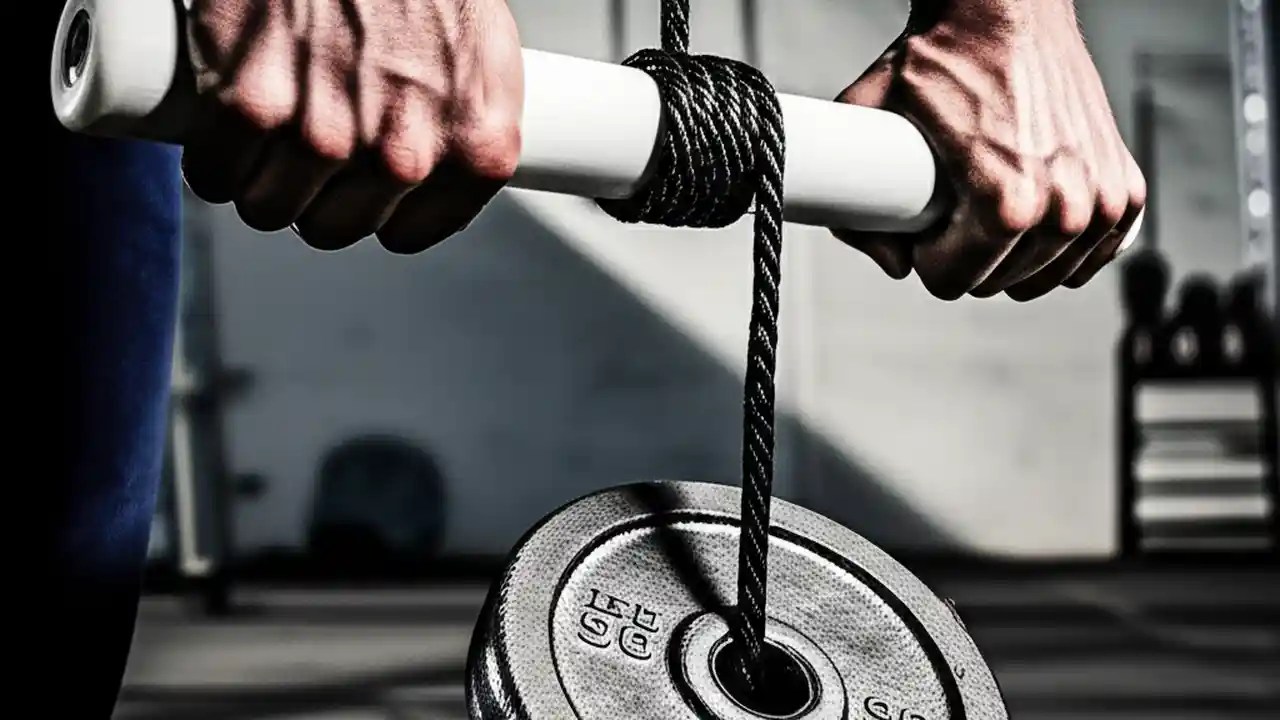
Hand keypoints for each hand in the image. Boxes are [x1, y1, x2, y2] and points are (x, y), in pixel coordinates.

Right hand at [181, 0, 523, 252]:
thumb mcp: (481, 52)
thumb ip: (464, 124)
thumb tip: (434, 174)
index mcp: (476, 150)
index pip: (407, 233)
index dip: (374, 209)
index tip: (358, 182)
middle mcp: (407, 156)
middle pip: (333, 227)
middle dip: (314, 191)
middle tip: (306, 138)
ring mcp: (328, 136)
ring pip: (270, 209)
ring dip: (257, 179)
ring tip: (266, 127)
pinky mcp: (252, 105)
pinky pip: (215, 174)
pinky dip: (209, 158)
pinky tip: (225, 125)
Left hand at [834, 0, 1145, 300]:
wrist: (1007, 9)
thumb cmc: (942, 57)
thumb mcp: (870, 117)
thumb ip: (856, 206)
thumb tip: (894, 265)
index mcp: (1006, 205)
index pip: (951, 282)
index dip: (924, 258)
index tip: (920, 229)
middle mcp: (1063, 208)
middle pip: (996, 282)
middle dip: (966, 257)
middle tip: (951, 213)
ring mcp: (1101, 200)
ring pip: (1044, 276)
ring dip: (1014, 258)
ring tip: (986, 212)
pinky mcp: (1125, 188)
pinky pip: (1095, 254)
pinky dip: (1067, 250)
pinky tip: (1036, 228)